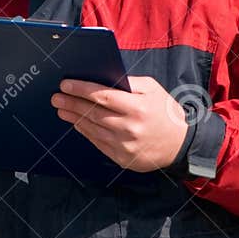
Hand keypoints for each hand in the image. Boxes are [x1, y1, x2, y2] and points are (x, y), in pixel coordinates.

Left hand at [50, 76, 188, 172]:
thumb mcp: (153, 89)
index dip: (81, 90)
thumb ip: (129, 82)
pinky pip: (98, 143)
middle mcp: (130, 128)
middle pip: (92, 113)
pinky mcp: (122, 159)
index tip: (65, 84)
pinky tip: (77, 123)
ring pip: (92, 129)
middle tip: (56, 97)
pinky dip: (85, 131)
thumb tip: (103, 78)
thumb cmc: (166, 112)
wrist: (182, 145)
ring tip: (62, 109)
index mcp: (138, 108)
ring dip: (73, 118)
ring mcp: (125, 146)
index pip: (102, 96)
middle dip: (71, 103)